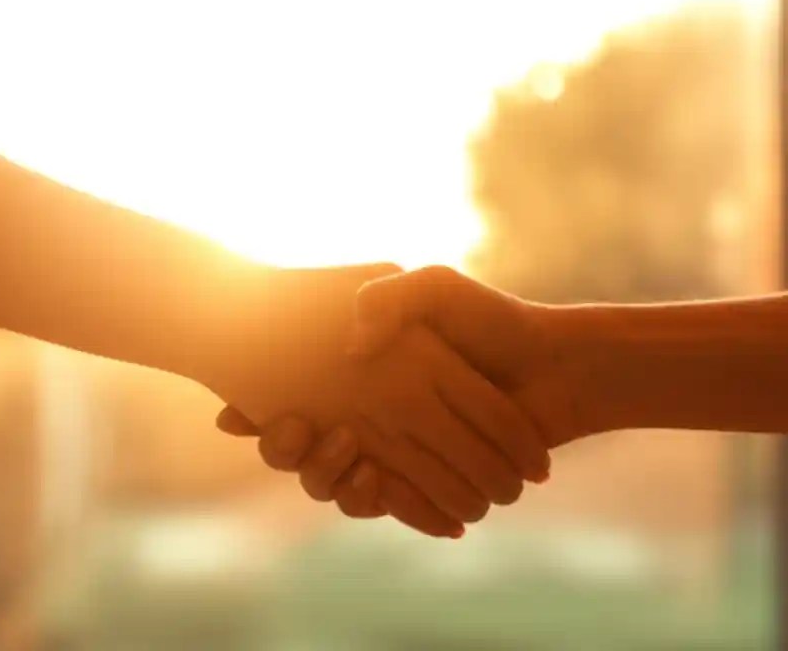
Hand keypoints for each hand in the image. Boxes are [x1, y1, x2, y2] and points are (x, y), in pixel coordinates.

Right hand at [205, 264, 550, 524]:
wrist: (558, 370)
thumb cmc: (495, 321)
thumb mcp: (435, 286)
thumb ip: (390, 295)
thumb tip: (351, 344)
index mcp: (367, 371)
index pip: (292, 390)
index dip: (257, 404)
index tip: (230, 409)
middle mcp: (373, 413)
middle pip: (302, 444)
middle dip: (281, 444)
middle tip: (281, 427)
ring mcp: (397, 450)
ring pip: (338, 479)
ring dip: (327, 475)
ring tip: (342, 452)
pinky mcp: (426, 480)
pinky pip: (386, 500)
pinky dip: (378, 498)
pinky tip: (374, 481)